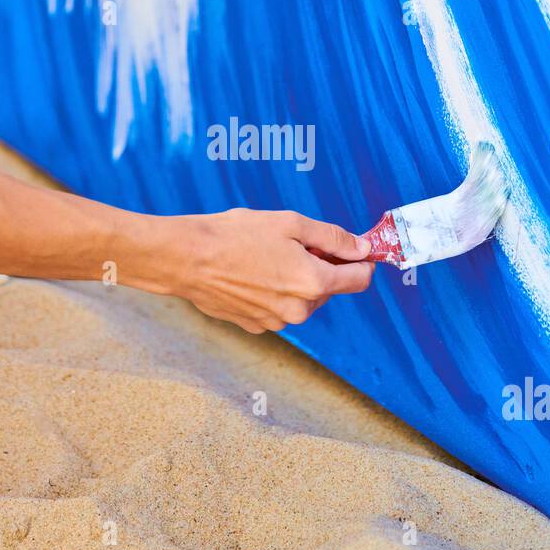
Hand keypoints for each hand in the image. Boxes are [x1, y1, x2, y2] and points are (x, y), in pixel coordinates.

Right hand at [165, 209, 374, 333]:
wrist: (187, 258)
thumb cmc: (236, 235)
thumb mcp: (291, 223)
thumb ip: (333, 238)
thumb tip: (362, 248)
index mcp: (314, 283)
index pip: (360, 279)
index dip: (361, 260)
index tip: (354, 249)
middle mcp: (299, 309)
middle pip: (329, 287)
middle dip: (320, 266)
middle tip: (292, 243)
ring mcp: (277, 321)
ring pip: (303, 298)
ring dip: (296, 279)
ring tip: (266, 256)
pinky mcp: (257, 325)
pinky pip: (279, 307)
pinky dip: (273, 291)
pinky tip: (251, 272)